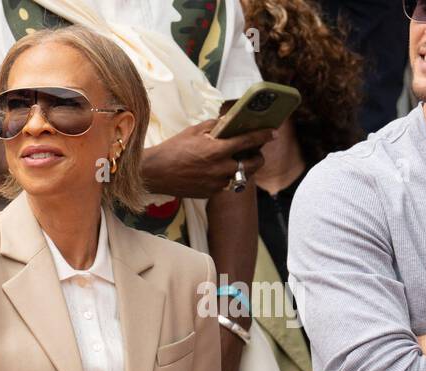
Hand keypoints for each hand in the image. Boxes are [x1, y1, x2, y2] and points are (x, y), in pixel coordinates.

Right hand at [140, 120, 274, 197]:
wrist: (154, 173)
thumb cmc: (172, 149)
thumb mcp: (194, 131)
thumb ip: (215, 126)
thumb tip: (229, 122)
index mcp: (217, 150)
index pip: (248, 141)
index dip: (263, 136)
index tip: (272, 133)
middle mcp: (219, 169)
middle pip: (253, 164)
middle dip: (258, 157)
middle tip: (255, 152)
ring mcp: (215, 183)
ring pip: (240, 176)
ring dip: (242, 168)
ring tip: (237, 161)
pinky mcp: (209, 193)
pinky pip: (225, 185)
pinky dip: (225, 177)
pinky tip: (217, 171)